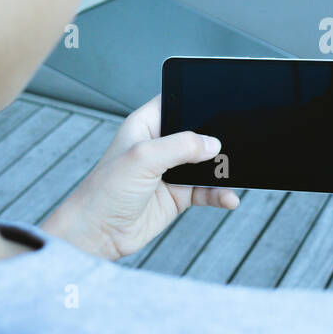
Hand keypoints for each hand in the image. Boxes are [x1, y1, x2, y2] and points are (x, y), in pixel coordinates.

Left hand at [40, 94, 237, 259]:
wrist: (97, 234)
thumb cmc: (105, 192)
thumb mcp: (142, 159)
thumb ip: (180, 146)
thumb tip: (213, 144)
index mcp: (146, 125)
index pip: (176, 101)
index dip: (196, 99)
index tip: (222, 101)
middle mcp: (160, 146)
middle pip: (198, 133)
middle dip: (217, 138)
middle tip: (235, 142)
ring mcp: (170, 171)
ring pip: (206, 163)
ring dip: (222, 169)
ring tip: (235, 174)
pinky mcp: (178, 195)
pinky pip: (207, 190)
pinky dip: (220, 193)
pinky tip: (229, 198)